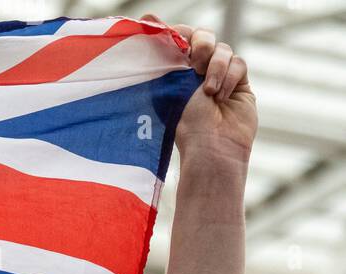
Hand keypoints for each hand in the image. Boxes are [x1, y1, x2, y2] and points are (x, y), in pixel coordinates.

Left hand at [139, 13, 256, 166]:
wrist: (211, 145)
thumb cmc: (184, 121)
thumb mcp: (167, 84)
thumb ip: (160, 53)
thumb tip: (145, 16)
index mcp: (174, 72)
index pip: (179, 38)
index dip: (178, 33)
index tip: (175, 38)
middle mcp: (195, 72)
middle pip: (203, 36)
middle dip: (200, 45)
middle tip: (194, 64)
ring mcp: (219, 75)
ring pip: (223, 49)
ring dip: (215, 68)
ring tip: (209, 93)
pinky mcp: (239, 82)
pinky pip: (238, 63)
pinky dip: (228, 77)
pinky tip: (221, 96)